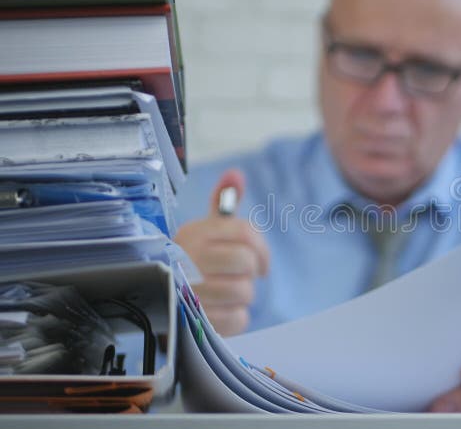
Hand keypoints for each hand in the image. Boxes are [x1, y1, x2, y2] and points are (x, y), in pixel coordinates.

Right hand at [174, 169, 269, 335]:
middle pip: (245, 262)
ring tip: (226, 293)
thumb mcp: (207, 230)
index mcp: (195, 233)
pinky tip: (221, 312)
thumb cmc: (194, 260)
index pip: (244, 232)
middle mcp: (188, 258)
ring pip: (244, 292)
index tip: (260, 262)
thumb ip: (223, 201)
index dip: (261, 248)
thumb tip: (236, 174)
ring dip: (242, 295)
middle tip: (239, 276)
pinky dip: (236, 318)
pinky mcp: (195, 322)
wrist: (163, 299)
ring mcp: (189, 291)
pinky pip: (238, 319)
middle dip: (249, 272)